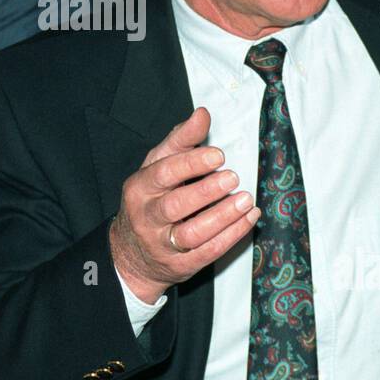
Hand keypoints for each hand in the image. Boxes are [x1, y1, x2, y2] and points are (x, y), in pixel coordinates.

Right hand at [109, 107, 259, 304]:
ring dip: (223, 217)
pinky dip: (231, 236)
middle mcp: (147, 217)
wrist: (131, 254)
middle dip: (206, 192)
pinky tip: (248, 219)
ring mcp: (162, 244)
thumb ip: (180, 140)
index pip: (163, 173)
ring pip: (192, 234)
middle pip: (175, 205)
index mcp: (140, 188)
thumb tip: (202, 114)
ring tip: (246, 200)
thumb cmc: (150, 200)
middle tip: (233, 177)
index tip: (218, 155)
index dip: (191, 163)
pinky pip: (208, 253)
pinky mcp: (181, 265)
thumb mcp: (157, 166)